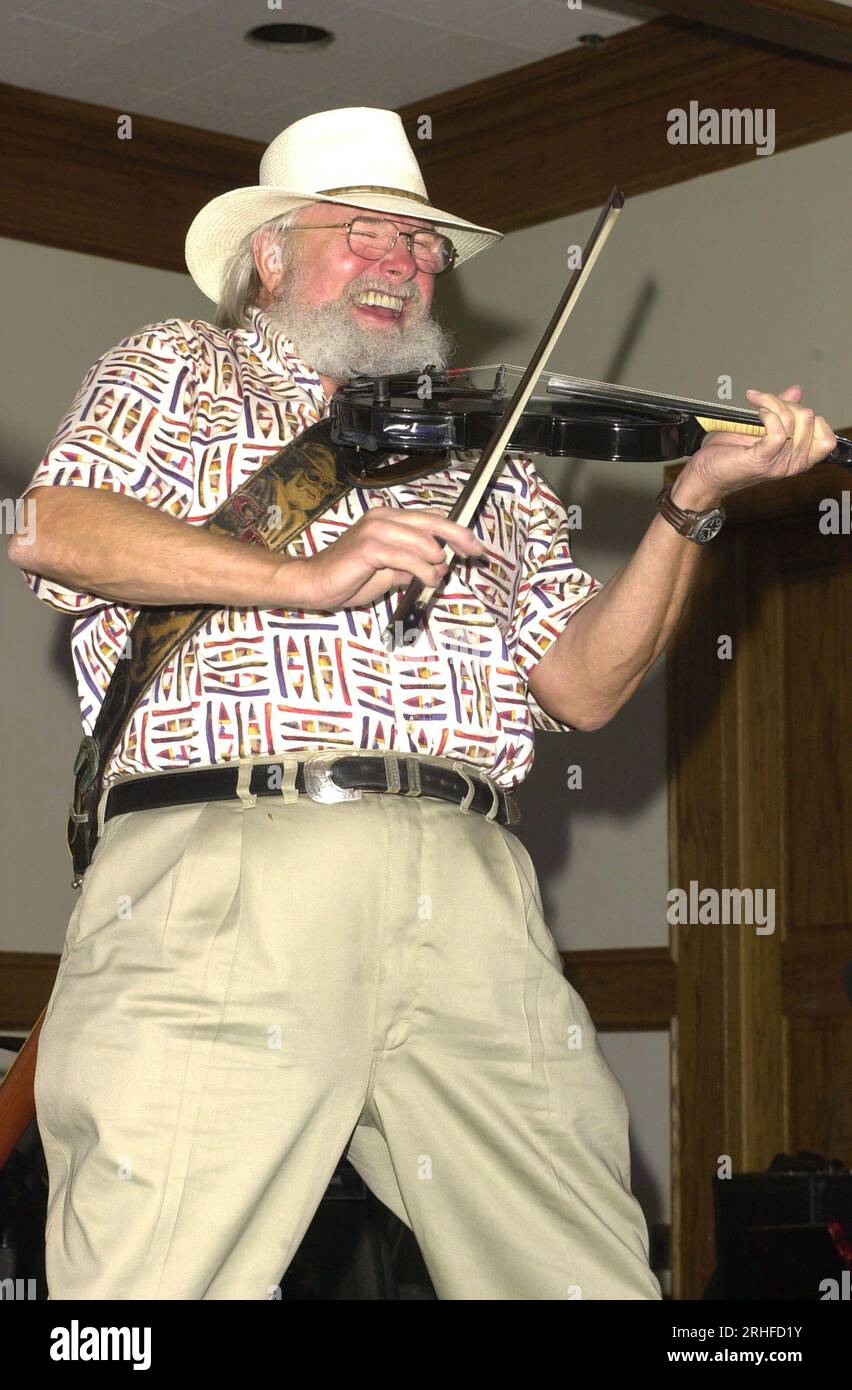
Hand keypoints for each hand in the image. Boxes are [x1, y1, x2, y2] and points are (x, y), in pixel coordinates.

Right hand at [277, 505, 485, 610]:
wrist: (314, 583)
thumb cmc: (348, 577)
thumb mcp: (389, 571)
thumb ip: (412, 565)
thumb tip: (438, 567)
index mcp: (387, 518)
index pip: (429, 519)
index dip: (455, 530)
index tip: (473, 546)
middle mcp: (382, 518)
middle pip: (431, 522)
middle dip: (458, 537)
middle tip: (474, 552)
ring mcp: (375, 530)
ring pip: (422, 541)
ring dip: (436, 562)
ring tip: (435, 577)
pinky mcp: (369, 547)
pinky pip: (407, 557)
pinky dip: (423, 570)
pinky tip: (426, 580)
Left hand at [684, 385, 836, 501]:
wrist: (705, 475)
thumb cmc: (729, 455)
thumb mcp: (760, 427)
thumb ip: (782, 411)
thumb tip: (796, 391)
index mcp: (798, 459)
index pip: (826, 438)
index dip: (809, 415)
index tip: (786, 407)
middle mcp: (792, 463)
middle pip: (809, 419)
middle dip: (787, 403)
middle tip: (765, 403)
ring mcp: (778, 463)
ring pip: (793, 420)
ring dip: (772, 403)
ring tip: (756, 404)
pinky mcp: (761, 459)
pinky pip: (778, 431)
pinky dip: (767, 414)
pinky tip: (756, 412)